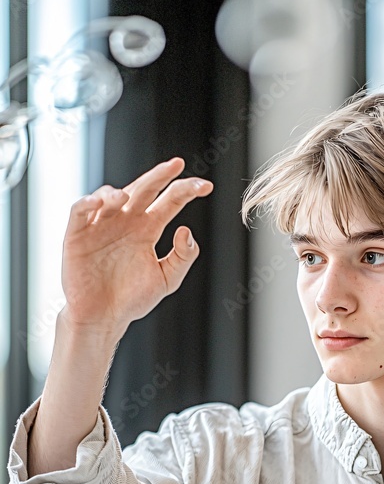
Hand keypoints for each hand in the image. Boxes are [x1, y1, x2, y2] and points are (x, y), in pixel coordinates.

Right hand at [60, 158, 212, 337]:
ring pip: (110, 196)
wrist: (103, 318)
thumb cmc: (131, 299)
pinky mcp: (78, 235)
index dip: (185, 191)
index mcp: (148, 229)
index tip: (205, 187)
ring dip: (119, 191)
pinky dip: (88, 203)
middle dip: (159, 176)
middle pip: (143, 190)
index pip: (169, 202)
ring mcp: (102, 225)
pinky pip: (80, 211)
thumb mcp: (166, 280)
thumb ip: (182, 257)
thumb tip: (187, 230)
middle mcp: (126, 222)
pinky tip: (100, 202)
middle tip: (175, 165)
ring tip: (126, 196)